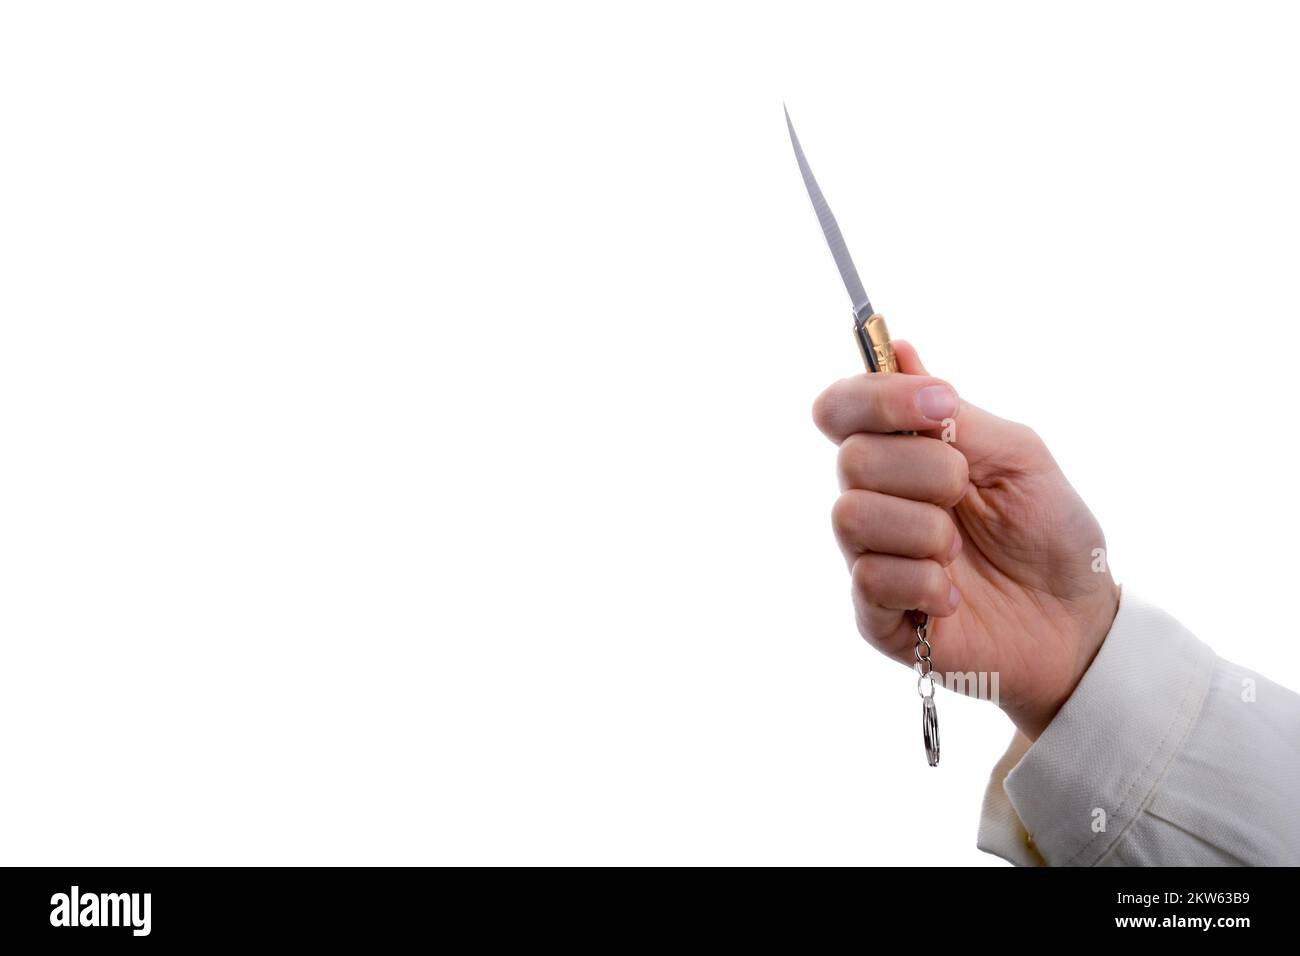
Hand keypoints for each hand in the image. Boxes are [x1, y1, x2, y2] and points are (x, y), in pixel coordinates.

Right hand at [812, 342, 1119, 739]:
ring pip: (851, 517)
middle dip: (923, 470)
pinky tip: (955, 596)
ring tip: (961, 551)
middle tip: (967, 491)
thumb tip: (902, 350)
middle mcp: (877, 500)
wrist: (1078, 621)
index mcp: (902, 453)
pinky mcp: (876, 614)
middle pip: (851, 460)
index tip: (939, 404)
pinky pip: (870, 580)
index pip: (841, 408)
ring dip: (924, 529)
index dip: (875, 398)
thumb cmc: (1050, 532)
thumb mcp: (1018, 457)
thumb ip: (956, 414)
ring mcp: (872, 557)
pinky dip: (924, 582)